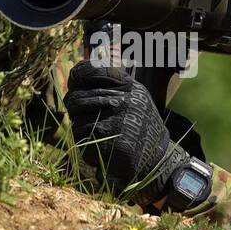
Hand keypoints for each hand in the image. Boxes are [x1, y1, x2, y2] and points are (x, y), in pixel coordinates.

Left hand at [64, 61, 191, 201]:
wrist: (157, 158)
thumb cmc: (139, 126)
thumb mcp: (134, 98)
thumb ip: (112, 85)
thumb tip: (76, 75)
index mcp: (130, 88)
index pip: (96, 71)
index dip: (79, 74)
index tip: (73, 81)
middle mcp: (125, 102)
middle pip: (79, 99)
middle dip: (73, 108)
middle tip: (76, 114)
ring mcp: (118, 123)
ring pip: (77, 123)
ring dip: (80, 131)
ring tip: (96, 136)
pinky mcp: (112, 145)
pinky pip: (83, 143)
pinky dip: (87, 149)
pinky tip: (100, 150)